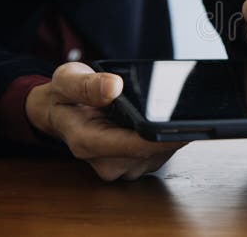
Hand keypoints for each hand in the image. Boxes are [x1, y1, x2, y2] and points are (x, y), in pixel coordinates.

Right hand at [25, 62, 184, 180]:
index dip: (163, 137)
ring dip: (168, 133)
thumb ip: (86, 84)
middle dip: (167, 129)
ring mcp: (123, 167)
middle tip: (177, 104)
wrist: (60, 113)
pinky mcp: (137, 165)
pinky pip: (161, 152)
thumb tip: (113, 86)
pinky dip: (166, 136)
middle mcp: (107, 163)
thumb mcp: (67, 80)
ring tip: (162, 108)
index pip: (135, 146)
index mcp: (88, 143)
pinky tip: (161, 118)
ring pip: (161, 153)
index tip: (186, 125)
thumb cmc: (65, 96)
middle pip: (153, 151)